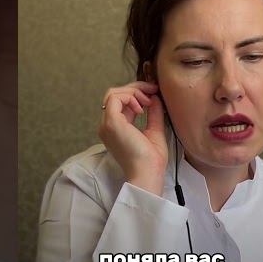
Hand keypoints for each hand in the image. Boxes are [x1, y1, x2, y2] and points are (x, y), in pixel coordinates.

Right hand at [98, 81, 168, 195]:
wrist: (147, 173)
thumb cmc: (151, 159)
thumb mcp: (154, 130)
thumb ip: (153, 113)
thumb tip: (155, 97)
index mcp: (116, 128)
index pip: (121, 102)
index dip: (137, 93)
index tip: (154, 92)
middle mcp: (108, 125)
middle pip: (115, 95)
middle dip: (136, 88)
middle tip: (153, 90)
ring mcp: (107, 124)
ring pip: (113, 94)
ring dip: (133, 91)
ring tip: (148, 101)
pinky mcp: (111, 123)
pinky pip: (114, 98)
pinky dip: (129, 97)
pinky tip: (142, 107)